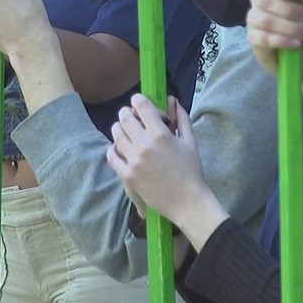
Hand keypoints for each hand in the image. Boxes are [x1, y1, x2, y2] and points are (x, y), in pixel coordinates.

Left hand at [106, 94, 208, 225]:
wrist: (187, 202)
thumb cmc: (191, 170)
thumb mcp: (190, 141)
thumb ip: (181, 118)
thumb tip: (173, 100)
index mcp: (161, 134)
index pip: (140, 105)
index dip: (138, 100)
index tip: (140, 104)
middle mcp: (144, 145)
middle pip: (124, 117)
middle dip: (128, 113)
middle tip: (133, 118)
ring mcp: (133, 161)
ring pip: (116, 134)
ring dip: (120, 129)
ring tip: (128, 133)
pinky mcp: (127, 175)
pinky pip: (111, 156)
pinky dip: (113, 149)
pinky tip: (121, 149)